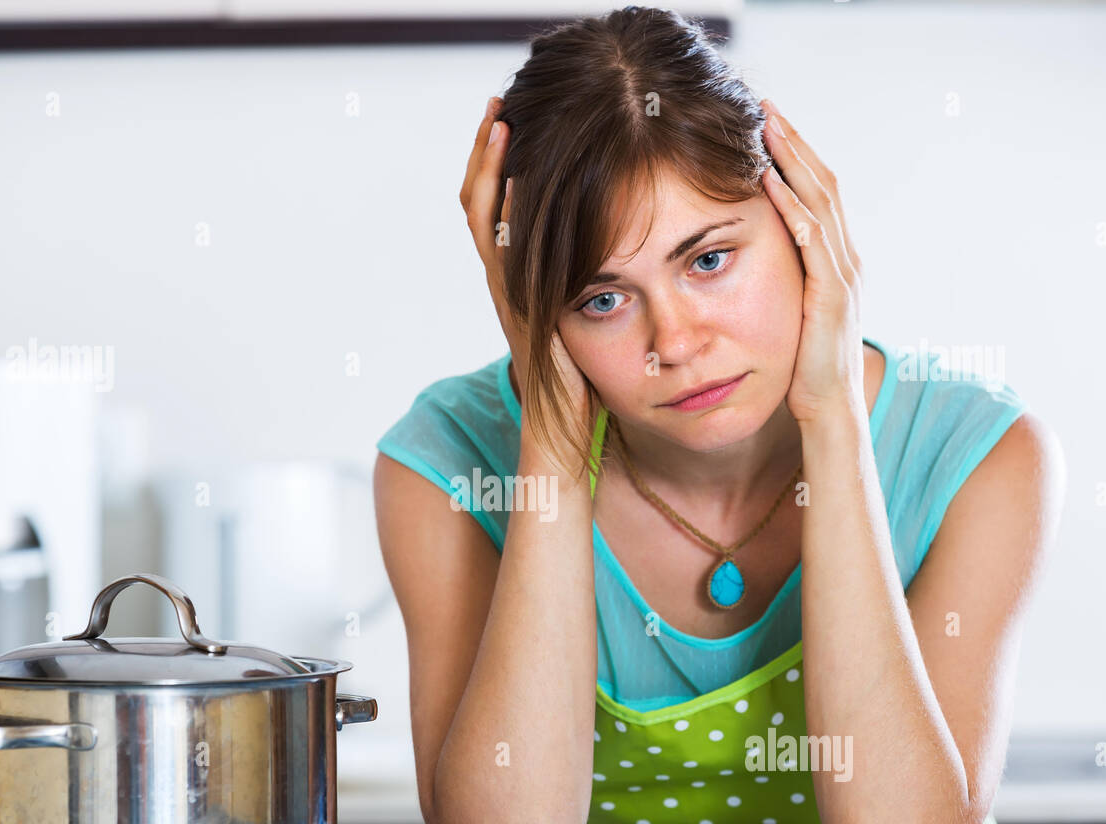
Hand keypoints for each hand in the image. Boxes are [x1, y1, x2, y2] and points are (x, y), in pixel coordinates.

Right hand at [460, 98, 589, 448]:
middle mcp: (508, 280)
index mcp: (524, 279)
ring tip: (500, 119)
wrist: (564, 439)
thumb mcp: (590, 324)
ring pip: (483, 217)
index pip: (502, 209)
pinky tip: (515, 174)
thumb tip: (622, 259)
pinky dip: (502, 211)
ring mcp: (507, 293)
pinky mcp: (517, 309)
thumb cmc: (585, 390)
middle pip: (483, 200)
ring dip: (489, 167)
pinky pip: (501, 251)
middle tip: (500, 103)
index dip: (503, 165)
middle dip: (490, 151)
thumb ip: (591, 288)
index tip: (517, 120)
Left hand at [759, 100, 866, 425]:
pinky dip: (791, 205)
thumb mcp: (793, 315)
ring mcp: (842, 275)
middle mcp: (847, 259)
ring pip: (821, 201)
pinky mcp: (830, 295)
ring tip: (766, 126)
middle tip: (766, 106)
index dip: (797, 157)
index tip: (769, 125)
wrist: (829, 411)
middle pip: (823, 184)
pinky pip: (810, 239)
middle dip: (794, 143)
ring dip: (793, 160)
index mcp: (837, 261)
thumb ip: (787, 283)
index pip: (820, 195)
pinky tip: (767, 181)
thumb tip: (760, 260)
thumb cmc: (806, 369)